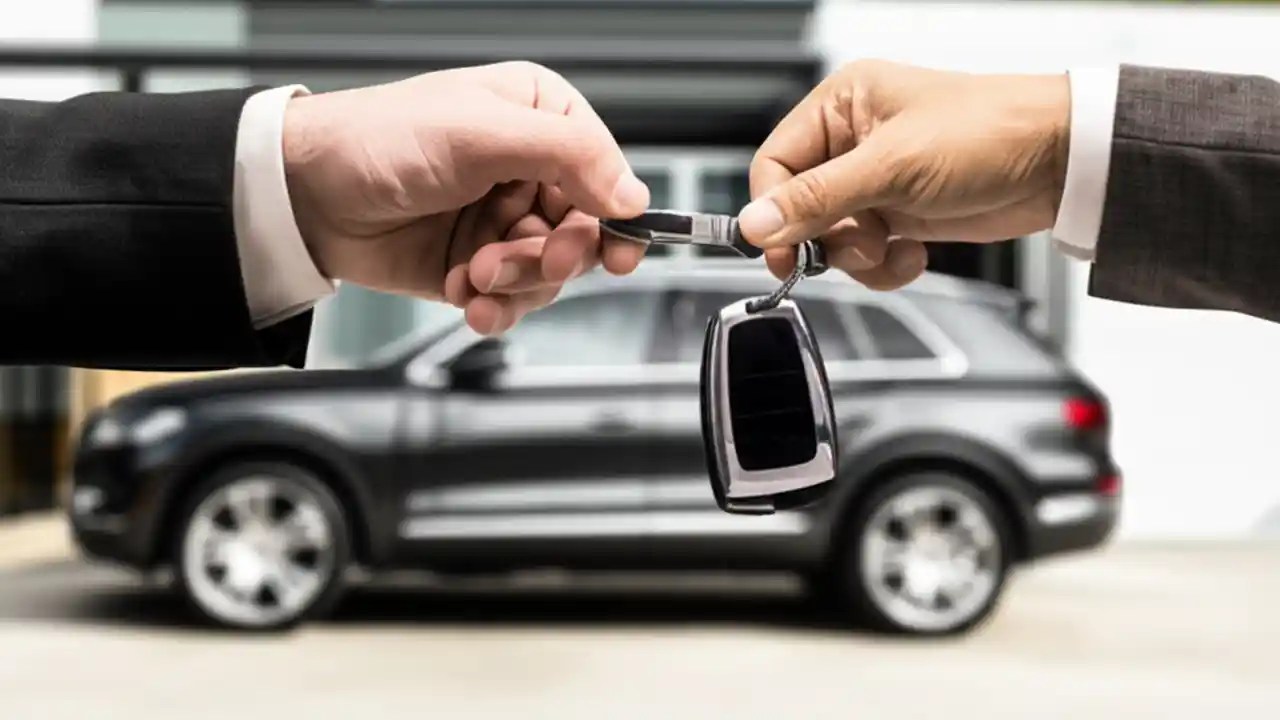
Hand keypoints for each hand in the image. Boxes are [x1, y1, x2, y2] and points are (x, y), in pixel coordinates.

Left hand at [281, 61, 650, 334]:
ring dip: (520, 282)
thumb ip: (569, 156)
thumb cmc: (380, 141)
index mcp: (539, 119)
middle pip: (584, 232)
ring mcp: (503, 222)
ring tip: (477, 274)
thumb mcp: (483, 133)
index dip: (615, 215)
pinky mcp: (478, 267)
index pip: (605, 172)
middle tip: (535, 261)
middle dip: (558, 255)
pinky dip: (495, 307)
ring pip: (552, 273)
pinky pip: (514, 301)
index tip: (618, 249)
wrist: (306, 195)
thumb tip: (633, 195)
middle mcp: (528, 171)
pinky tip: (468, 298)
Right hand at [738, 59, 1069, 288]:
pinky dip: (884, 265)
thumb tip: (755, 223)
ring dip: (858, 257)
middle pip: (799, 209)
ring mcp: (876, 181)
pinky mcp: (898, 214)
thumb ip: (816, 200)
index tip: (782, 250)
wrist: (1059, 164)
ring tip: (893, 246)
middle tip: (857, 246)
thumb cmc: (988, 133)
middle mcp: (853, 141)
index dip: (774, 212)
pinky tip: (913, 253)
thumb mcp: (890, 167)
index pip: (774, 165)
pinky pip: (864, 254)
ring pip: (830, 239)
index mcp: (842, 105)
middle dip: (827, 239)